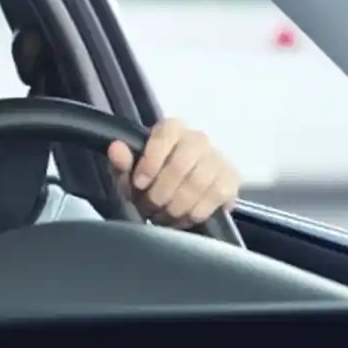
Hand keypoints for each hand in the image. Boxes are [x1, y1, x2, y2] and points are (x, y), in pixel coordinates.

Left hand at [106, 118, 239, 227]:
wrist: (182, 193)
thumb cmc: (152, 179)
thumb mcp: (130, 173)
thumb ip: (122, 162)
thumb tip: (116, 147)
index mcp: (171, 129)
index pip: (164, 136)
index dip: (150, 162)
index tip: (139, 183)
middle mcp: (198, 139)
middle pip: (179, 166)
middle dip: (159, 193)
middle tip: (149, 207)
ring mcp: (218, 159)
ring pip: (196, 185)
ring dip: (175, 207)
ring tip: (162, 215)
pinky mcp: (232, 180)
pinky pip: (214, 198)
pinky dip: (194, 213)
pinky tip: (182, 217)